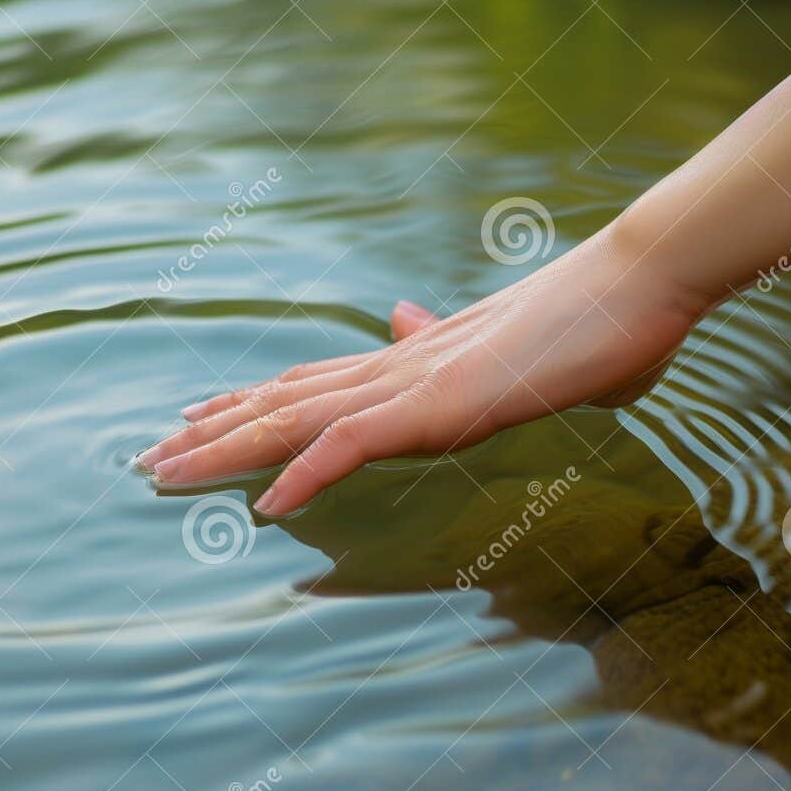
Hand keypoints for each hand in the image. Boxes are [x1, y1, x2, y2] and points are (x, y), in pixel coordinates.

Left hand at [137, 221, 709, 515]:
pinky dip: (303, 476)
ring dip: (226, 451)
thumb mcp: (512, 344)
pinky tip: (261, 509)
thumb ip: (453, 343)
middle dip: (214, 432)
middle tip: (150, 455)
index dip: (253, 401)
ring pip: (297, 418)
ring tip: (163, 473)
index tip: (200, 414)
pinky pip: (353, 446)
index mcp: (418, 359)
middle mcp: (401, 367)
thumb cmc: (599, 320)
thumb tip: (403, 318)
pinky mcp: (441, 405)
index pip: (315, 381)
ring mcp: (417, 384)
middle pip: (286, 399)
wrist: (641, 281)